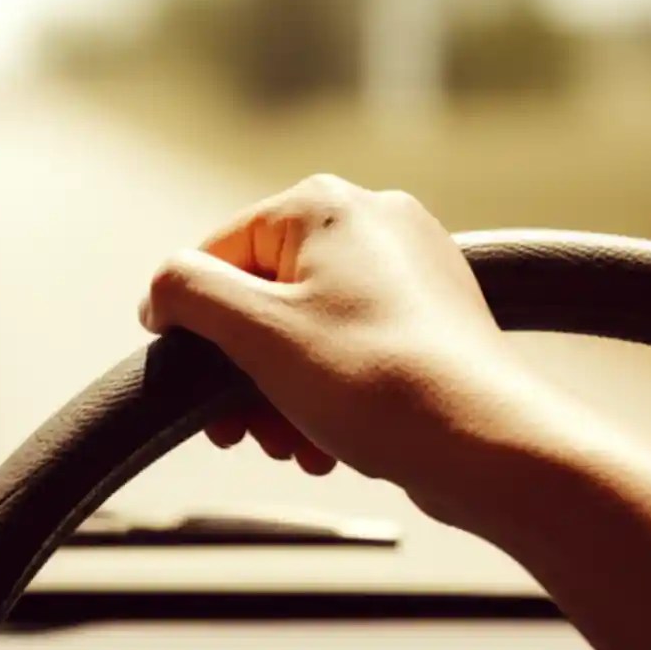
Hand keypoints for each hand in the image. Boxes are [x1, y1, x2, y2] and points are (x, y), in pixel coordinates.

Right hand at [139, 174, 534, 494]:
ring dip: (276, 391)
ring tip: (289, 444)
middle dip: (239, 371)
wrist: (489, 444)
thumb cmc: (379, 381)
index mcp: (324, 205)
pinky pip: (345, 346)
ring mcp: (405, 266)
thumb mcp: (254, 330)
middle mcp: (369, 220)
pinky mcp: (426, 314)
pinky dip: (322, 391)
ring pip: (300, 329)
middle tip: (239, 430)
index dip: (191, 322)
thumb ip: (186, 291)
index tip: (190, 381)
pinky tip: (323, 441)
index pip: (215, 254)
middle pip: (260, 297)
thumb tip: (162, 290)